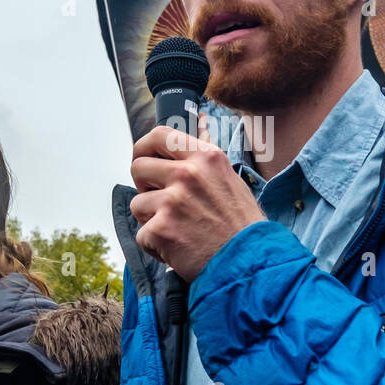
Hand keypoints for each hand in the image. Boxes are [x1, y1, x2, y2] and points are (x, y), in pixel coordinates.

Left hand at [129, 118, 266, 282]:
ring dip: (151, 219)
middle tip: (162, 201)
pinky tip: (178, 248)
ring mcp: (172, 202)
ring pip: (137, 203)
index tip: (145, 159)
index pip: (159, 135)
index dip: (145, 148)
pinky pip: (142, 234)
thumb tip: (199, 120)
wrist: (248, 264)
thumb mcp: (229, 178)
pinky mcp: (160, 230)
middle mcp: (187, 175)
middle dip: (144, 186)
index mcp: (205, 158)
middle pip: (138, 166)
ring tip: (178, 229)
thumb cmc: (240, 225)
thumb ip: (206, 152)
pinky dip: (155, 245)